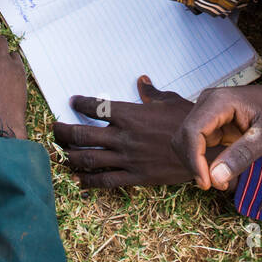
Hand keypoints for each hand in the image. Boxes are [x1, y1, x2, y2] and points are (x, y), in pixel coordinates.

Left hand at [52, 77, 208, 186]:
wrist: (206, 151)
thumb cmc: (189, 123)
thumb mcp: (170, 102)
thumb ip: (151, 93)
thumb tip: (142, 81)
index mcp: (130, 114)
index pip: (96, 107)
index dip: (80, 103)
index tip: (73, 102)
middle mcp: (124, 136)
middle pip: (82, 134)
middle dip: (63, 132)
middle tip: (55, 129)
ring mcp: (127, 158)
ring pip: (88, 158)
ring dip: (69, 155)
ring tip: (60, 152)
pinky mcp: (135, 176)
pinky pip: (105, 180)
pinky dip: (87, 180)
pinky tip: (77, 179)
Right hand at [177, 83, 261, 191]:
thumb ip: (242, 155)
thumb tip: (215, 177)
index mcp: (219, 102)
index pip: (192, 131)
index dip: (194, 160)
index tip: (208, 184)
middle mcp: (207, 103)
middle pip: (184, 137)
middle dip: (195, 164)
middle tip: (218, 185)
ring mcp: (207, 112)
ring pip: (186, 142)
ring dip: (197, 164)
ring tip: (222, 179)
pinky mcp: (210, 123)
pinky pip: (197, 144)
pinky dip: (204, 161)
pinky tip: (222, 170)